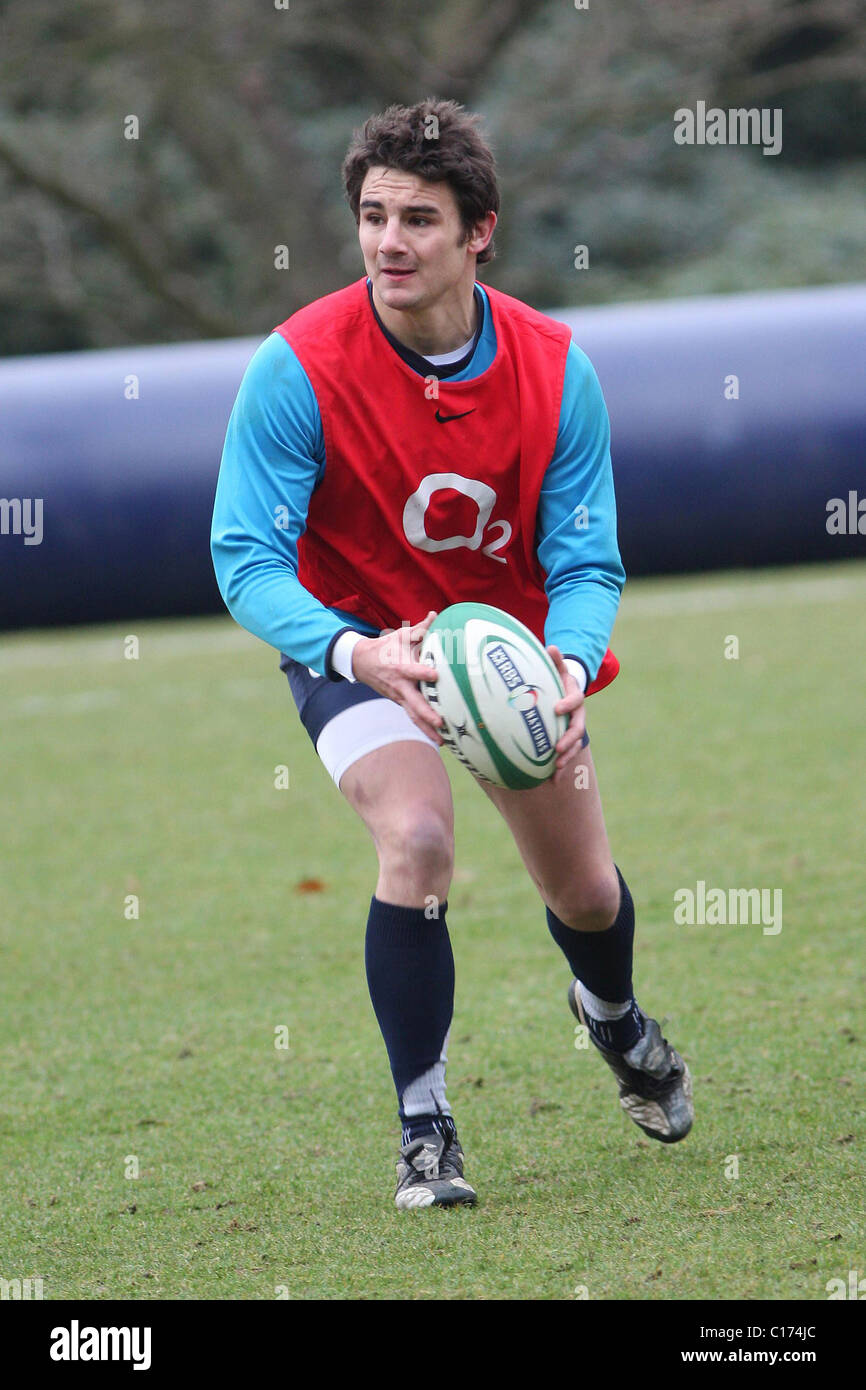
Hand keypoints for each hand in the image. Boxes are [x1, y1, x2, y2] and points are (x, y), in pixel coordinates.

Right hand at [351, 610, 444, 743]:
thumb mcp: (400, 636)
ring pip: (414, 716)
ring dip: (427, 729)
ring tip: (443, 741)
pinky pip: (413, 717)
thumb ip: (420, 628)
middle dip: (427, 714)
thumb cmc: (385, 647)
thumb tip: (436, 615)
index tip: (436, 674)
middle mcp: (400, 686)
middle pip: (414, 702)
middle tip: (441, 722)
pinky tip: (438, 739)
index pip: (412, 670)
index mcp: (400, 667)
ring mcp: (399, 697)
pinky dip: (424, 729)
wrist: (361, 663)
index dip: (423, 672)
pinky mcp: (400, 703)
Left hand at [547, 645, 586, 783]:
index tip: (556, 709)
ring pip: (574, 745)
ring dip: (566, 757)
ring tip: (556, 768)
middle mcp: (577, 715)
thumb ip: (555, 660)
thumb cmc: (557, 679)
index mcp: (574, 698)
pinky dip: (560, 768)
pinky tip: (552, 781)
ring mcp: (574, 728)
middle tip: (557, 749)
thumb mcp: (557, 668)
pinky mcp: (568, 740)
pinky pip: (566, 755)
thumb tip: (551, 646)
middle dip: (568, 740)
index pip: (574, 701)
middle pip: (577, 729)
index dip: (567, 705)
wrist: (567, 692)